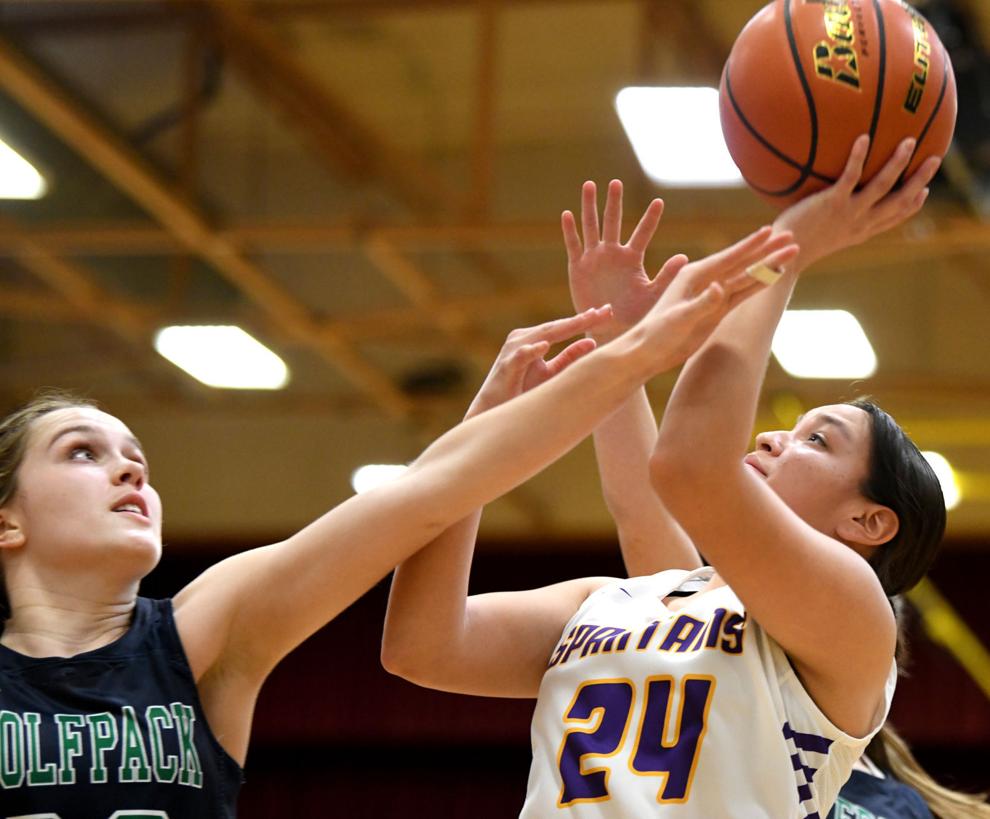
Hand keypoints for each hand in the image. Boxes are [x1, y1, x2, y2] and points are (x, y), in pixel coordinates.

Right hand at [465, 306, 612, 418]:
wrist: (496, 410)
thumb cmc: (522, 390)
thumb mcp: (551, 373)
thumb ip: (569, 357)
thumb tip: (593, 341)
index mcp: (535, 339)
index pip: (564, 326)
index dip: (585, 319)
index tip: (608, 312)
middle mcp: (524, 338)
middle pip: (557, 326)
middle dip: (581, 318)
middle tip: (605, 311)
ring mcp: (514, 350)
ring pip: (542, 335)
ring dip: (563, 327)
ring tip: (584, 320)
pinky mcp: (506, 366)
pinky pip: (521, 356)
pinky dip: (531, 350)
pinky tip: (544, 346)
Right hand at [563, 180, 687, 341]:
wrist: (609, 331)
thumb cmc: (634, 315)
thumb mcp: (653, 295)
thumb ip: (667, 276)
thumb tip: (684, 257)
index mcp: (632, 259)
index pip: (643, 233)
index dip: (651, 218)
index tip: (660, 201)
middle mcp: (613, 253)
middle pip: (613, 222)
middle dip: (614, 202)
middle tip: (616, 183)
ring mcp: (594, 258)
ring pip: (591, 226)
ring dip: (590, 206)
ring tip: (590, 185)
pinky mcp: (578, 267)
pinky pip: (573, 245)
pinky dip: (570, 231)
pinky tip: (567, 214)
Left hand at [635, 225, 799, 369]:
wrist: (647, 352)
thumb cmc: (656, 334)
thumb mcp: (679, 319)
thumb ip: (701, 303)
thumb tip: (720, 287)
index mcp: (693, 275)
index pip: (728, 258)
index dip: (750, 246)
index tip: (770, 230)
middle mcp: (704, 280)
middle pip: (742, 262)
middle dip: (767, 250)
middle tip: (791, 236)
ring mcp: (712, 295)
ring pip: (746, 276)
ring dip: (767, 265)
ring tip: (791, 253)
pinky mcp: (716, 310)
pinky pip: (742, 293)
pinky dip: (759, 284)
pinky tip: (774, 275)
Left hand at [774, 135, 940, 273]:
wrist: (785, 255)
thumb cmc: (797, 244)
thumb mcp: (822, 234)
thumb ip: (832, 219)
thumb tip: (829, 203)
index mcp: (861, 231)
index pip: (894, 218)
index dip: (913, 205)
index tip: (924, 192)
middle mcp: (861, 223)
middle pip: (900, 201)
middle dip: (920, 180)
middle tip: (935, 159)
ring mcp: (848, 213)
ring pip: (882, 186)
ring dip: (898, 164)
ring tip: (909, 141)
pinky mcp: (832, 203)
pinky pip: (850, 176)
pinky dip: (858, 157)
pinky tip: (863, 137)